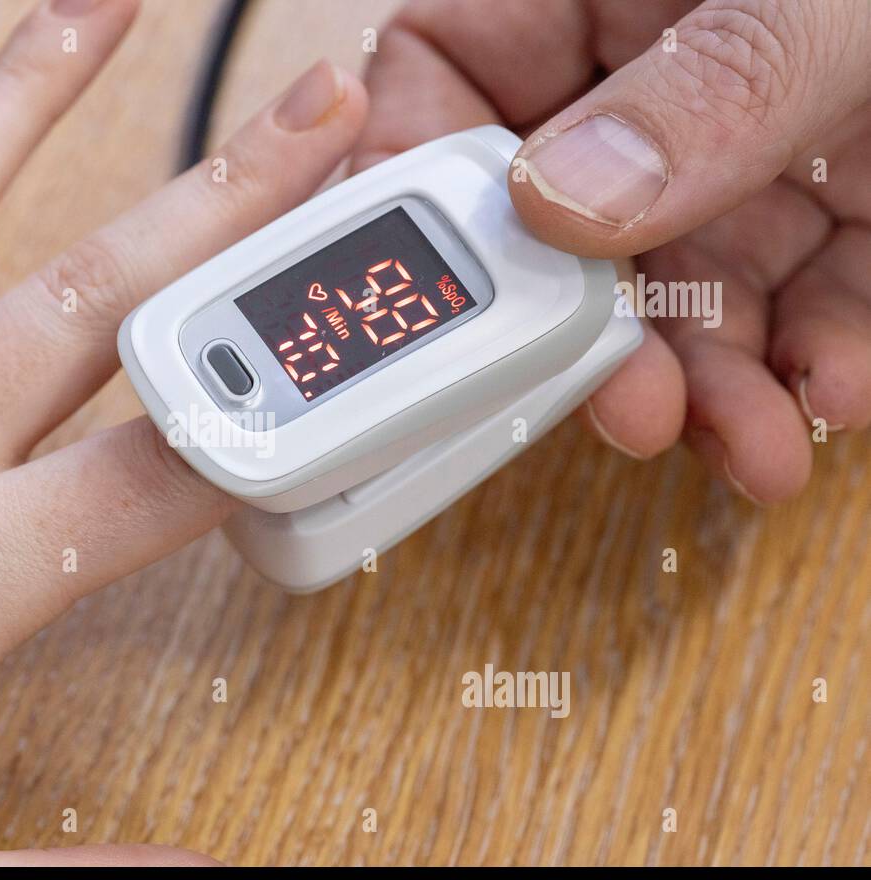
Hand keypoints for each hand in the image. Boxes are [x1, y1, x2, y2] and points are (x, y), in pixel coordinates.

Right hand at [356, 0, 870, 501]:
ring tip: (754, 446)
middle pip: (566, 215)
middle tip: (626, 407)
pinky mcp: (849, 196)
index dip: (419, 178)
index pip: (451, 68)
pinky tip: (842, 391)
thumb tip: (561, 203)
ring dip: (717, 379)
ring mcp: (759, 138)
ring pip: (686, 278)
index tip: (440, 294)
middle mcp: (666, 64)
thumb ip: (709, 84)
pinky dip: (824, 358)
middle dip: (600, 331)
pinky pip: (806, 293)